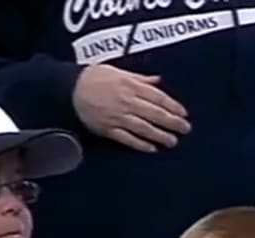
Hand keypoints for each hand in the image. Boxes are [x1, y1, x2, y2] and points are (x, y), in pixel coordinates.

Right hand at [72, 65, 190, 152]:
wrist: (69, 89)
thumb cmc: (93, 78)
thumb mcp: (118, 72)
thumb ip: (139, 78)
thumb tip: (157, 81)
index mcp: (129, 86)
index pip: (157, 97)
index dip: (172, 106)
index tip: (184, 113)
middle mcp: (126, 101)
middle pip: (154, 114)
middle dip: (172, 122)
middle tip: (185, 129)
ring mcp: (117, 116)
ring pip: (143, 128)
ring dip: (160, 136)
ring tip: (173, 141)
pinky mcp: (107, 129)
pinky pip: (127, 139)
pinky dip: (140, 145)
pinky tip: (152, 149)